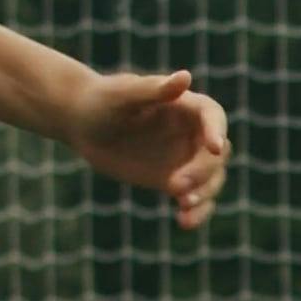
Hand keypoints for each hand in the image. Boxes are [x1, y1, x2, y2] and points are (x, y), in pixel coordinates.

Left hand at [66, 70, 229, 228]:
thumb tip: (186, 77)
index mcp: (185, 106)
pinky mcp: (175, 181)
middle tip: (176, 187)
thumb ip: (154, 90)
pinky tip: (184, 222)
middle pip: (216, 155)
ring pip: (211, 180)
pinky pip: (195, 199)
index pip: (213, 117)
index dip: (217, 131)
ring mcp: (185, 159)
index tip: (214, 149)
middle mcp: (192, 133)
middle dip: (203, 172)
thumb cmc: (102, 101)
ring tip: (184, 206)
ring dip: (204, 195)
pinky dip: (196, 212)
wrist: (83, 124)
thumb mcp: (124, 95)